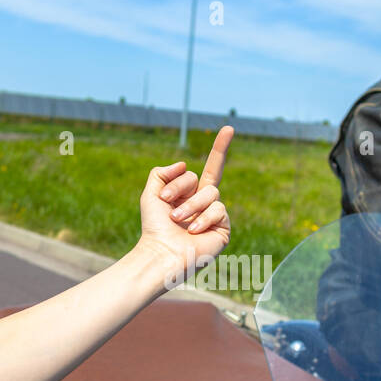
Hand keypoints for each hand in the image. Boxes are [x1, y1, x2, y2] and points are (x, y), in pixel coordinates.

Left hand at [136, 126, 233, 277]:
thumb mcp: (151, 193)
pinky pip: (219, 210)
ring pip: (211, 193)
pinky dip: (203, 218)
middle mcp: (207, 202)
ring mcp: (217, 216)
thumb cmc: (155, 227)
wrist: (161, 252)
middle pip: (208, 177)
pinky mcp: (223, 229)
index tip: (230, 127)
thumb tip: (186, 164)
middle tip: (168, 205)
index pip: (211, 166)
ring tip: (178, 220)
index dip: (221, 147)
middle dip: (182, 188)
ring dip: (191, 206)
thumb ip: (162, 173)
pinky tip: (193, 230)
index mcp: (193, 192)